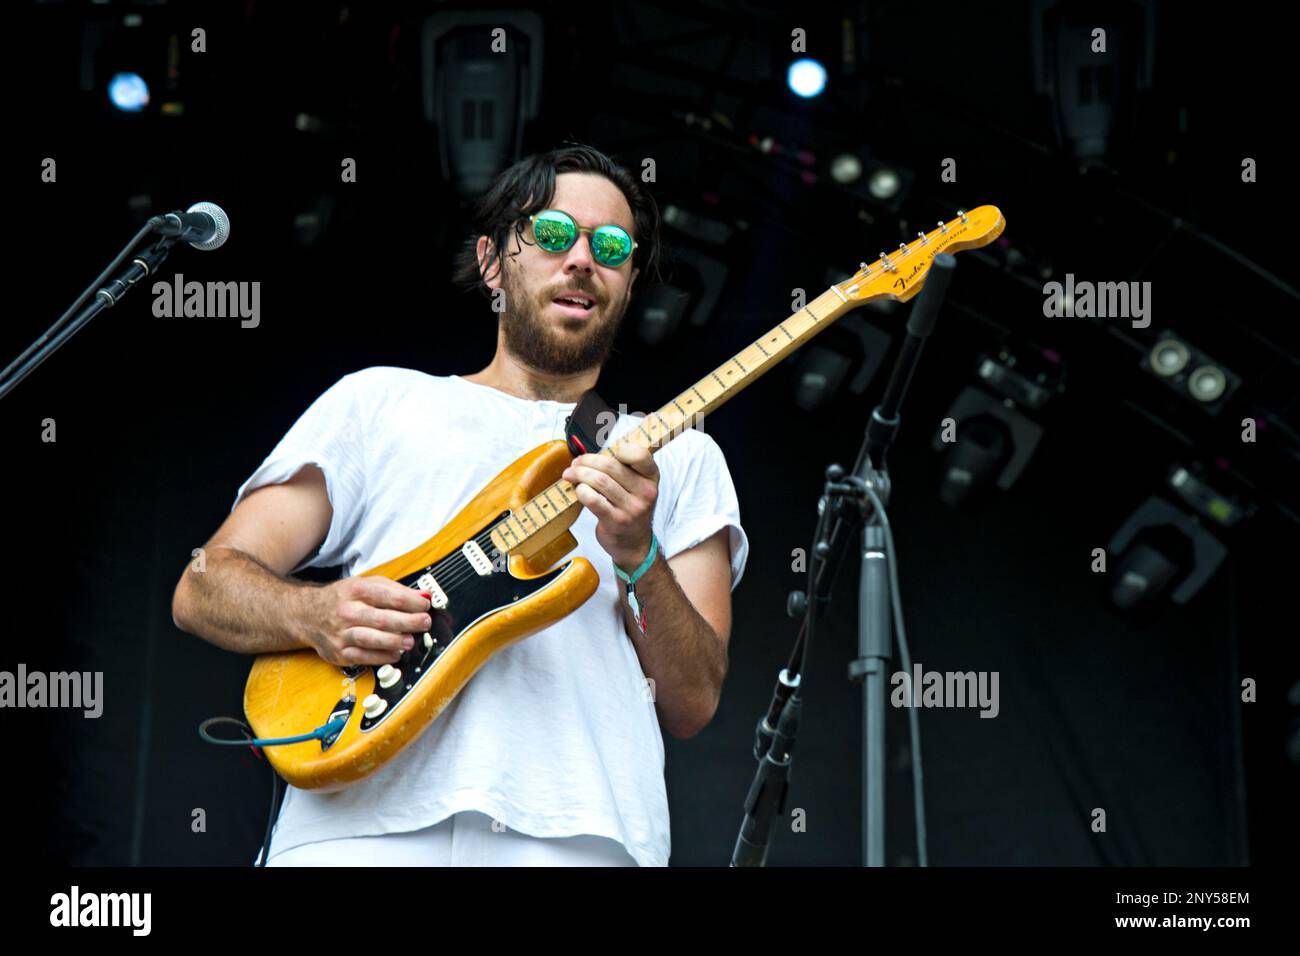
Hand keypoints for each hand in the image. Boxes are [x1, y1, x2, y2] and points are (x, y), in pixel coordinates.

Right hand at [302, 576, 432, 665]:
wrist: (307, 614)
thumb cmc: (343, 599)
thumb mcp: (366, 585)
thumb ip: (395, 589)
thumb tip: (425, 596)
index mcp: (356, 591)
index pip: (388, 596)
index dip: (411, 601)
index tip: (426, 605)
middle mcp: (347, 612)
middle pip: (382, 619)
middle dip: (408, 622)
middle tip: (424, 623)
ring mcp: (341, 633)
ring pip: (372, 639)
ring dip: (395, 641)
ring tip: (411, 641)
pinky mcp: (339, 652)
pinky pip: (363, 657)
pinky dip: (382, 657)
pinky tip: (395, 654)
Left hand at [562, 443, 659, 570]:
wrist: (634, 544)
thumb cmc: (630, 509)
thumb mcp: (638, 487)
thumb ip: (624, 469)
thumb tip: (592, 452)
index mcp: (651, 478)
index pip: (640, 454)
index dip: (619, 450)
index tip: (604, 455)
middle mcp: (645, 492)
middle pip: (610, 465)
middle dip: (587, 461)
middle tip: (576, 463)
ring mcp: (631, 508)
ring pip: (599, 480)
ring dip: (579, 474)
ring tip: (570, 474)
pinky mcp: (615, 521)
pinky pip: (592, 499)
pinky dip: (581, 491)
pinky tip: (578, 490)